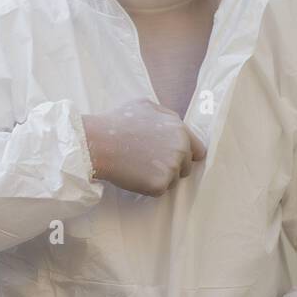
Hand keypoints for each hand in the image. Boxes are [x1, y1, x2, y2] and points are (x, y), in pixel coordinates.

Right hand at [81, 99, 205, 196]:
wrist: (98, 142)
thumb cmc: (117, 122)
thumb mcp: (145, 105)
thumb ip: (165, 115)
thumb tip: (172, 123)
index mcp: (179, 129)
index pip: (198, 150)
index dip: (187, 155)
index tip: (174, 158)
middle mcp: (181, 148)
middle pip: (186, 167)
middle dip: (171, 166)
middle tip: (148, 162)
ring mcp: (171, 167)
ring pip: (173, 180)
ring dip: (160, 177)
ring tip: (138, 166)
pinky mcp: (160, 184)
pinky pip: (159, 191)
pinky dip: (148, 187)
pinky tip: (134, 175)